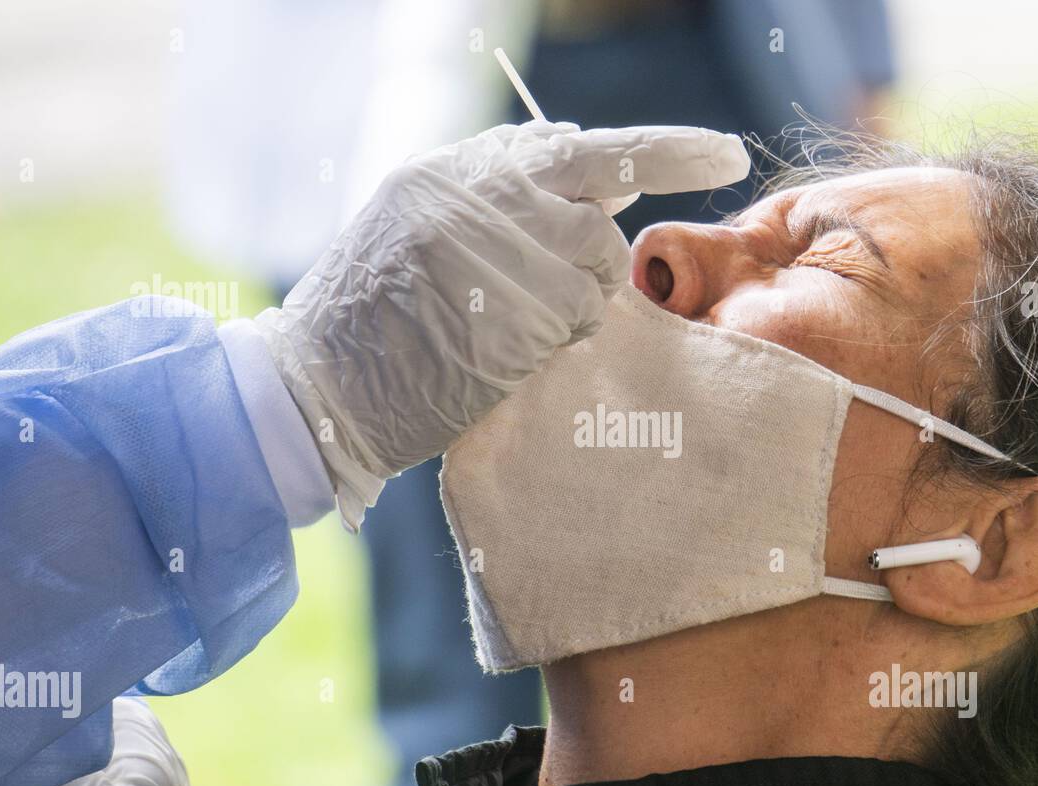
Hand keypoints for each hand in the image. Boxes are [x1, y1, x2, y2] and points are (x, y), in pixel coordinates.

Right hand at [253, 121, 749, 528]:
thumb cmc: (372, 322)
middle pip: (600, 192)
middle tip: (657, 223)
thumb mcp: (421, 231)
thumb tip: (586, 177)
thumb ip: (500, 202)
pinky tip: (510, 348)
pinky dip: (563, 335)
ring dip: (580, 298)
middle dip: (630, 220)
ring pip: (598, 258)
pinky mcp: (508, 306)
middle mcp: (477, 193)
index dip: (660, 151)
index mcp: (456, 171)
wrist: (315, 387)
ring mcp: (494, 245)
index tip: (722, 153)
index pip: (574, 145)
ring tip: (521, 324)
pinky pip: (579, 314)